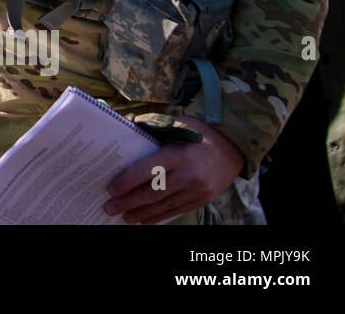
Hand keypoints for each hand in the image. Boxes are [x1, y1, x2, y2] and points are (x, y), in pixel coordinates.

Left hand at [104, 116, 245, 223]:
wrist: (234, 144)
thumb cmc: (199, 131)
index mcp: (179, 154)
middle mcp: (190, 175)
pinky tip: (146, 219)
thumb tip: (124, 131)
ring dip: (142, 213)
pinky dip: (160, 216)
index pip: (147, 171)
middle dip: (129, 202)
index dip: (126, 182)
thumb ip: (151, 130)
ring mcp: (199, 190)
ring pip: (164, 205)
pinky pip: (178, 210)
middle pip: (153, 193)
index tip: (110, 189)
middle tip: (110, 208)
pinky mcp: (205, 199)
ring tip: (125, 217)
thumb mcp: (176, 125)